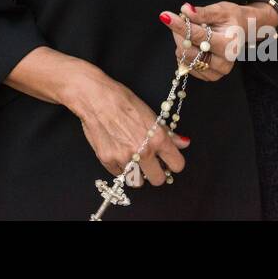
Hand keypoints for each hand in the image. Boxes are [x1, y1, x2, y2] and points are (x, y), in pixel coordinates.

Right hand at [64, 67, 188, 185]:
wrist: (94, 97)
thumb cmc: (121, 100)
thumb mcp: (149, 113)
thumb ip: (167, 133)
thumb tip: (183, 143)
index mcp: (157, 138)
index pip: (177, 165)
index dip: (173, 163)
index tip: (167, 160)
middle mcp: (143, 152)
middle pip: (158, 180)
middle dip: (156, 172)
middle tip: (150, 163)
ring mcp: (124, 158)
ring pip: (137, 181)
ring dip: (137, 173)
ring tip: (132, 159)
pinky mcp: (107, 160)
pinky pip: (119, 174)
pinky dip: (120, 167)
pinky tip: (117, 152)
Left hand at [163, 3, 248, 81]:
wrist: (239, 31)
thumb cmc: (230, 19)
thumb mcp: (220, 10)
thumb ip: (202, 13)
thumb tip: (186, 10)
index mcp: (229, 45)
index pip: (198, 36)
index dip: (180, 26)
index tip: (165, 16)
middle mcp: (224, 63)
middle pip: (190, 51)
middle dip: (180, 34)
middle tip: (182, 20)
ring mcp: (216, 72)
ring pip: (186, 59)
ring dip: (181, 43)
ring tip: (189, 31)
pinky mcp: (209, 76)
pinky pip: (185, 66)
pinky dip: (183, 53)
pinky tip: (191, 43)